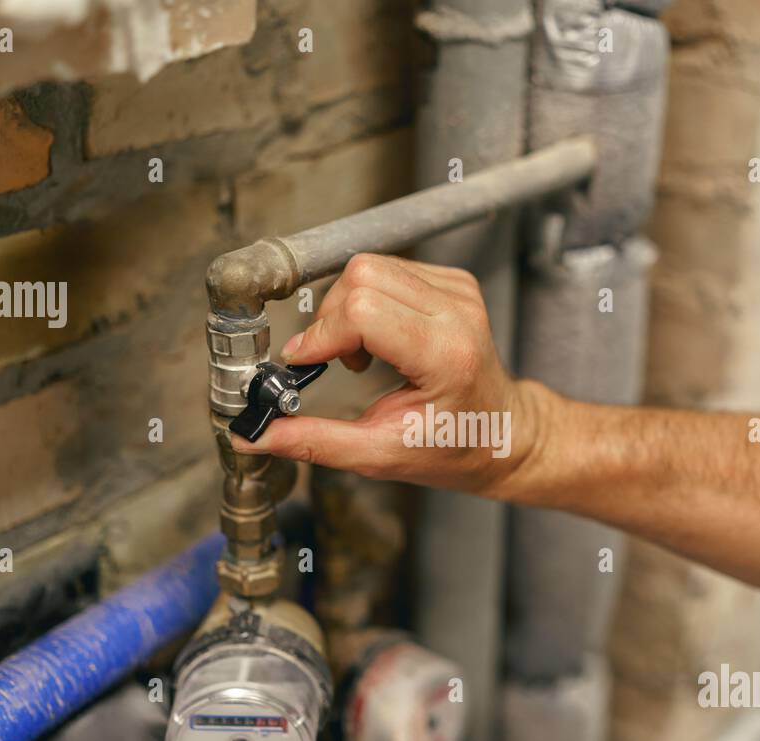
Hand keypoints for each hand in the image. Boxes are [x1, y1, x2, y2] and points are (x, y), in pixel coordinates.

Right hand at [229, 253, 549, 499]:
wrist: (502, 434)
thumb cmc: (455, 446)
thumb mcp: (380, 455)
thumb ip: (315, 442)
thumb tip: (258, 435)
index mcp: (446, 355)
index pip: (364, 310)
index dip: (323, 334)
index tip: (305, 361)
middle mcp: (457, 313)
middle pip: (362, 277)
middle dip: (331, 318)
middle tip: (338, 361)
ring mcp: (458, 292)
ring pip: (371, 266)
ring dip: (348, 308)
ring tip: (361, 353)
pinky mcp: (454, 282)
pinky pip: (390, 269)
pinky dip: (370, 300)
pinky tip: (380, 337)